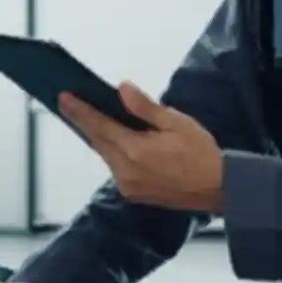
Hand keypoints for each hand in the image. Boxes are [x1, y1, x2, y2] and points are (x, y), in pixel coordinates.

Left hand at [59, 82, 224, 213]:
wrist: (219, 189)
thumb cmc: (201, 152)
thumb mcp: (177, 122)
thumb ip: (146, 107)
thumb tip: (122, 89)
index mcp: (135, 152)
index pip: (100, 126)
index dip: (79, 111)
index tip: (63, 97)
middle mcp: (125, 171)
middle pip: (97, 141)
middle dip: (83, 121)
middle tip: (68, 102)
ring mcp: (128, 185)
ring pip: (105, 154)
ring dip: (98, 136)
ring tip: (88, 116)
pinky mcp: (133, 193)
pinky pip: (115, 166)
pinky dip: (111, 150)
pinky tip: (112, 138)